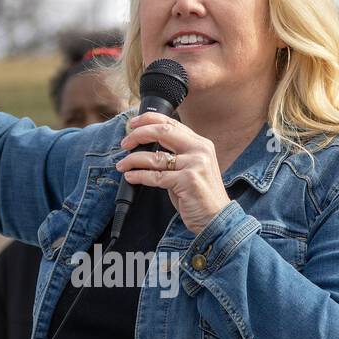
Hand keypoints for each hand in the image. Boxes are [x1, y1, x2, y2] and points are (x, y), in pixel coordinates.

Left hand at [117, 113, 232, 234]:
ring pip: (155, 157)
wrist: (216, 218)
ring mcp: (195, 164)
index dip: (149, 120)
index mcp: (200, 143)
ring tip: (122, 165)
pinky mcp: (188, 181)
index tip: (133, 123)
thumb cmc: (200, 196)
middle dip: (138, 135)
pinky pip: (156, 176)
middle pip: (162, 132)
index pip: (171, 123)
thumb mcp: (192, 168)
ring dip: (133, 160)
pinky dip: (139, 176)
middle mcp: (199, 150)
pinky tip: (130, 177)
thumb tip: (147, 147)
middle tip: (124, 143)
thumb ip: (176, 155)